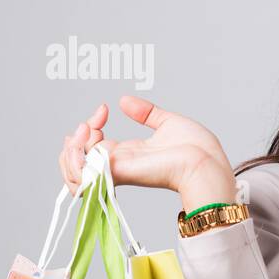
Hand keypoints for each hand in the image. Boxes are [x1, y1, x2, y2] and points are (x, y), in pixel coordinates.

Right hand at [58, 96, 237, 211]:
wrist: (209, 161)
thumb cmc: (197, 149)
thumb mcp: (166, 123)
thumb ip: (146, 113)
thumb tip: (124, 100)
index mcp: (127, 154)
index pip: (90, 147)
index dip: (89, 125)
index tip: (104, 110)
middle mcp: (118, 164)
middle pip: (75, 163)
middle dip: (73, 140)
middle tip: (93, 123)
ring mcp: (117, 170)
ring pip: (72, 173)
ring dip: (70, 150)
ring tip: (89, 129)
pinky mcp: (119, 173)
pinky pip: (82, 177)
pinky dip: (76, 159)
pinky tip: (92, 136)